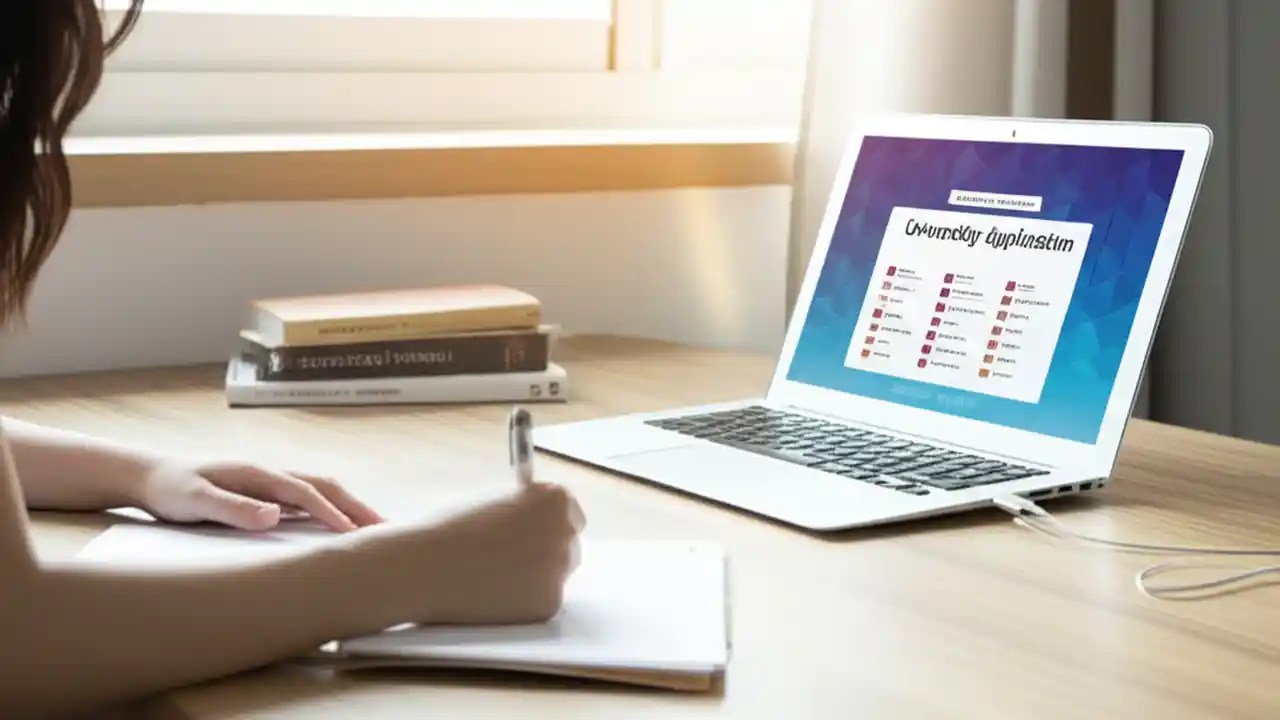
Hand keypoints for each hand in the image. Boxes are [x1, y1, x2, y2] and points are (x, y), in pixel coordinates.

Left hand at [135, 459, 383, 532]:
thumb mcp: (194, 500)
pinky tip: (336, 527)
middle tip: (385, 528)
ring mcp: (268, 482)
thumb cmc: (170, 488)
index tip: (354, 534)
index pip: (306, 493)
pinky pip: (306, 500)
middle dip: (355, 506)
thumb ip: (232, 508)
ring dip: (347, 506)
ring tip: (372, 527)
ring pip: (319, 491)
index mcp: (258, 473)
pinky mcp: (264, 493)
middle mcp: (269, 474)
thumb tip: (274, 516)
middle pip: (324, 486)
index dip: (331, 513)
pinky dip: (329, 511)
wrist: (148, 475)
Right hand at [370, 483, 584, 624]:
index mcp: (554, 498)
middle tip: (513, 556)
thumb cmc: (450, 531)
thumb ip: (525, 509)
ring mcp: (561, 567)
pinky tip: (494, 593)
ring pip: (558, 572)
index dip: (546, 521)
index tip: (532, 528)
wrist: (426, 568)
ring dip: (537, 574)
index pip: (568, 509)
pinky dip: (525, 601)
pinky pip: (545, 600)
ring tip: (495, 574)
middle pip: (568, 540)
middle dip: (546, 548)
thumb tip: (542, 523)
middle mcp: (566, 530)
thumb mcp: (495, 502)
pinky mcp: (550, 602)